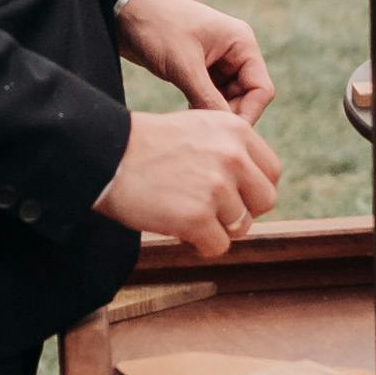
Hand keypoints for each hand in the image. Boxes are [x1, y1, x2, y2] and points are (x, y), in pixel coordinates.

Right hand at [95, 105, 281, 256]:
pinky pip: (217, 246)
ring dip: (216, 228)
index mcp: (237, 130)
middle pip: (265, 200)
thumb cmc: (146, 144)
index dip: (252, 188)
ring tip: (187, 216)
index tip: (232, 195)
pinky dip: (199, 245)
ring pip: (241, 226)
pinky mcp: (197, 217)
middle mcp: (233, 156)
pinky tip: (178, 230)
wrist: (104, 155)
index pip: (271, 171)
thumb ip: (230, 151)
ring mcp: (217, 188)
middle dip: (241, 211)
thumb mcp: (198, 128)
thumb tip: (253, 188)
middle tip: (212, 212)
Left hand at [116, 0, 272, 124]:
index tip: (223, 133)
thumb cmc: (156, 26)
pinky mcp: (199, 69)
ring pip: (228, 100)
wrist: (123, 9)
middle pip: (247, 98)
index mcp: (241, 44)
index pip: (261, 90)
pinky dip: (202, 109)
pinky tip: (186, 119)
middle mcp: (234, 53)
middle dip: (227, 116)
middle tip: (203, 132)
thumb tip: (226, 130)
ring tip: (192, 126)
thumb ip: (208, 98)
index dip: (247, 115)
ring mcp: (217, 62)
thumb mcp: (183, 66)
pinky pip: (211, 97)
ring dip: (213, 114)